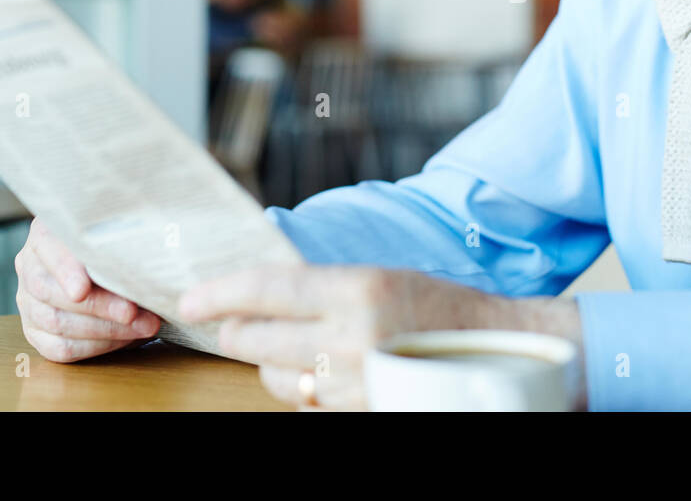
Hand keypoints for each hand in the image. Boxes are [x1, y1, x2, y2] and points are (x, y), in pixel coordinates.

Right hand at [15, 218, 160, 362]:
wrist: (116, 266)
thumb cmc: (121, 245)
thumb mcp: (122, 233)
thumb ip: (124, 242)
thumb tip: (147, 264)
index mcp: (45, 232)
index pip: (45, 246)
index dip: (63, 268)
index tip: (82, 289)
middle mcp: (30, 265)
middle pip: (49, 291)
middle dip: (97, 305)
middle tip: (133, 311)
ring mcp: (28, 301)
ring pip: (55, 322)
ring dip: (105, 329)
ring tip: (144, 326)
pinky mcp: (36, 332)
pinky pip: (59, 348)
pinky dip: (96, 346)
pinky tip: (125, 339)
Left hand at [177, 264, 584, 410]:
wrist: (499, 352)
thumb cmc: (441, 306)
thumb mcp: (382, 277)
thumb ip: (323, 285)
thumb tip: (261, 288)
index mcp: (358, 289)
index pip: (266, 289)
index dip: (219, 293)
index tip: (192, 298)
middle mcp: (352, 338)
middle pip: (256, 339)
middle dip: (236, 329)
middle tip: (230, 321)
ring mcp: (355, 384)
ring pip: (276, 378)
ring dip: (270, 363)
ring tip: (290, 347)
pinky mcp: (361, 413)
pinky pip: (306, 405)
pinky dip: (302, 388)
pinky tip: (319, 372)